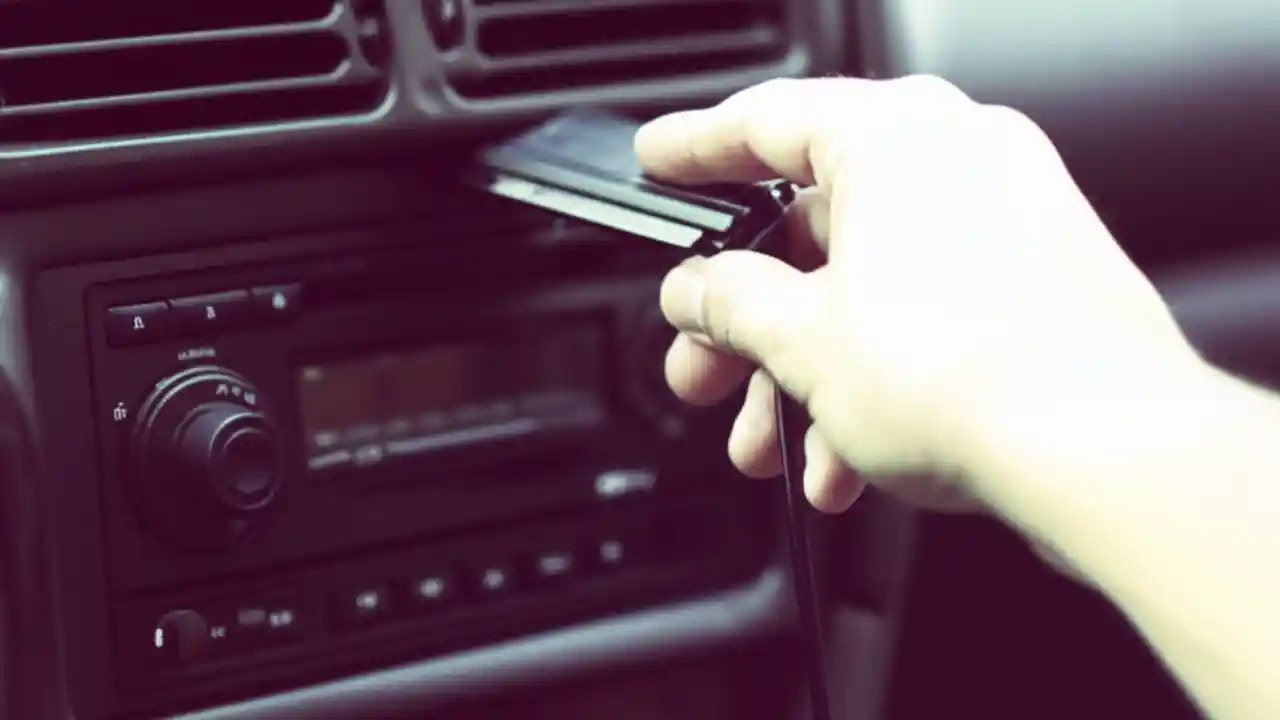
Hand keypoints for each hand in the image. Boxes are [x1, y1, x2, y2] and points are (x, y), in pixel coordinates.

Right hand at [635, 76, 1198, 514]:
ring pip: (865, 288)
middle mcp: (959, 160)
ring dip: (805, 373)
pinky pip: (924, 317)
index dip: (694, 149)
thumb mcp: (802, 339)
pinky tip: (845, 457)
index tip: (659, 161)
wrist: (1109, 454)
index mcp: (896, 136)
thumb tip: (696, 290)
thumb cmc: (973, 377)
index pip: (765, 121)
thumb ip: (729, 301)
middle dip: (746, 321)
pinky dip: (874, 381)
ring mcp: (1007, 221)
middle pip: (813, 228)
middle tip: (702, 369)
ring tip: (773, 443)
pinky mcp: (1037, 284)